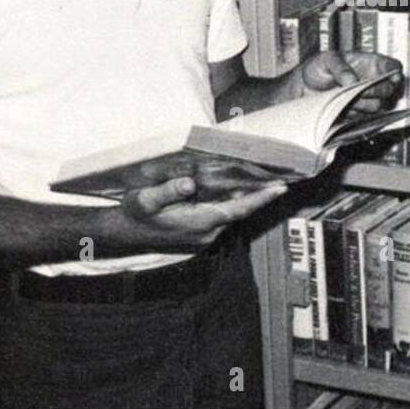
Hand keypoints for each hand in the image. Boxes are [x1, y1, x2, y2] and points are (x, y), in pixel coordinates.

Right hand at [119, 174, 287, 249]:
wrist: (126, 232)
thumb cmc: (136, 214)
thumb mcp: (145, 200)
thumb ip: (167, 192)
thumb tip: (188, 182)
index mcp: (200, 222)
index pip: (238, 210)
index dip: (260, 199)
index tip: (281, 188)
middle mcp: (208, 231)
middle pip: (242, 210)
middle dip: (261, 194)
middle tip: (282, 174)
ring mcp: (207, 234)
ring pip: (234, 212)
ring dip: (250, 197)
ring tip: (268, 176)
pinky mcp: (203, 231)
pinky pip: (225, 214)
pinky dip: (236, 201)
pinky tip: (242, 186)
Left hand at [295, 50, 403, 111]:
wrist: (305, 87)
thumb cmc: (319, 68)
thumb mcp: (327, 60)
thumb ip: (340, 68)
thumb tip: (352, 80)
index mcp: (370, 63)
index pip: (393, 67)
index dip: (395, 72)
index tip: (392, 78)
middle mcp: (372, 82)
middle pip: (389, 90)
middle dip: (375, 91)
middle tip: (359, 89)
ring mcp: (367, 99)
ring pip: (377, 106)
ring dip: (361, 103)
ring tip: (344, 96)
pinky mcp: (359, 114)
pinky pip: (364, 118)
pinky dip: (353, 113)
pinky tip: (342, 106)